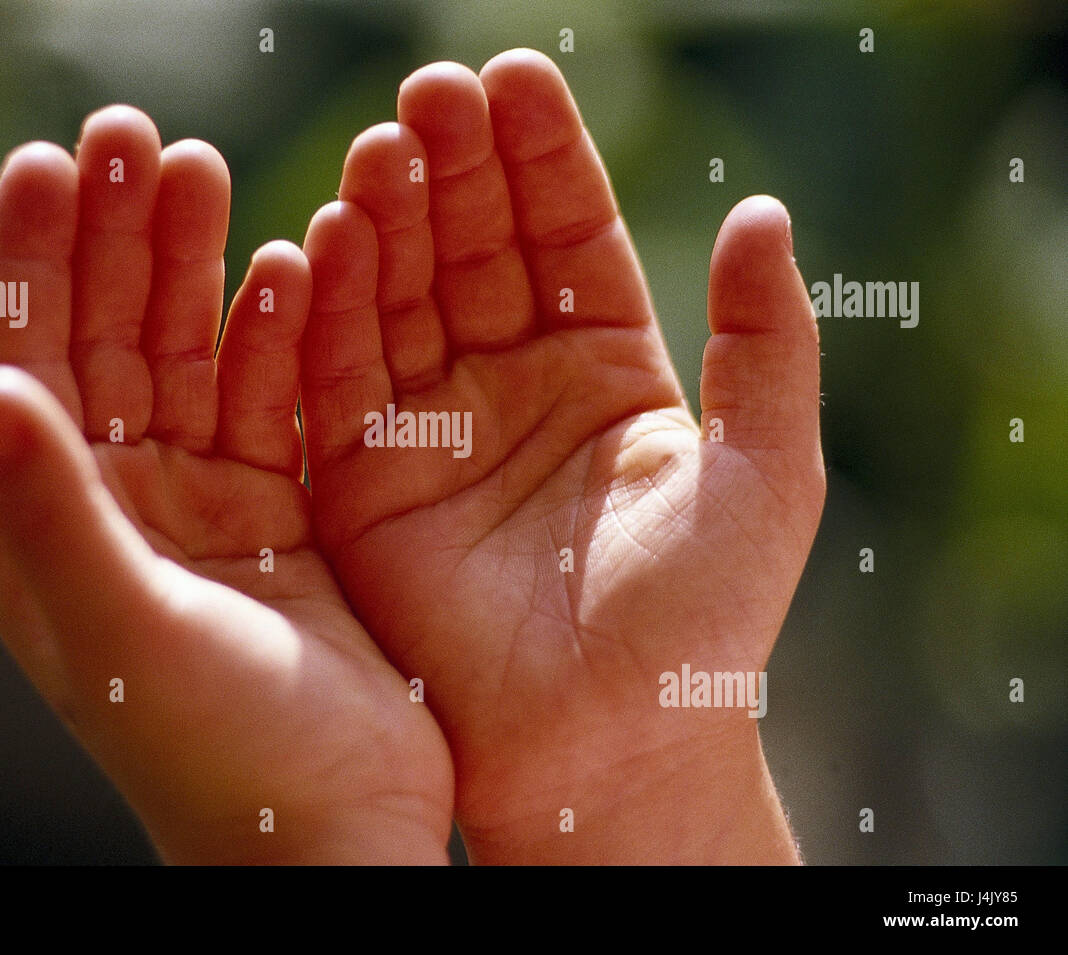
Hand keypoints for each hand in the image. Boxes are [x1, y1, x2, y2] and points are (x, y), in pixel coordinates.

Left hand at [0, 106, 452, 863]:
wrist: (331, 829)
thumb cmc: (220, 753)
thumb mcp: (122, 628)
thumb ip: (47, 512)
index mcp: (52, 526)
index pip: (29, 364)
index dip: (35, 260)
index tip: (55, 159)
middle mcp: (118, 506)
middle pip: (111, 341)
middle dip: (122, 238)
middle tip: (146, 139)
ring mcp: (202, 508)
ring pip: (193, 358)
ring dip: (201, 268)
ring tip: (213, 174)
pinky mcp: (282, 515)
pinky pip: (273, 399)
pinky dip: (281, 334)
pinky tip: (294, 269)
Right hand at [299, 51, 823, 862]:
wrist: (610, 753)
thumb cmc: (701, 626)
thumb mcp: (767, 473)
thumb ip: (767, 343)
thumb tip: (762, 210)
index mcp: (607, 370)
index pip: (567, 235)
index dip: (541, 158)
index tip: (514, 78)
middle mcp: (512, 387)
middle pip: (475, 250)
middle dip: (454, 171)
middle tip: (429, 95)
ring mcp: (435, 432)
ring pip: (401, 302)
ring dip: (387, 224)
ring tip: (381, 153)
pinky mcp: (368, 485)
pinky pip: (340, 384)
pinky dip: (327, 316)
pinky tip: (323, 243)